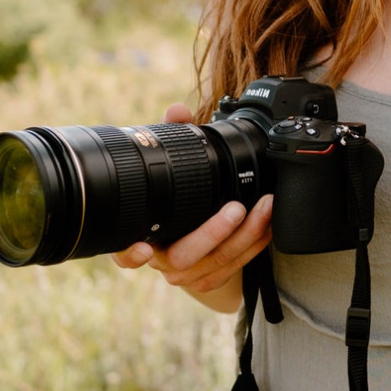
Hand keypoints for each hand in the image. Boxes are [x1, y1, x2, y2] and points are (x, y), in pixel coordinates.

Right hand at [111, 101, 273, 305]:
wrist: (188, 237)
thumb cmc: (174, 198)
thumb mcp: (170, 166)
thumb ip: (172, 136)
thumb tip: (177, 112)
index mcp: (141, 235)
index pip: (123, 252)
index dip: (129, 254)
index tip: (144, 248)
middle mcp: (160, 258)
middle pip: (182, 258)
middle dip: (212, 234)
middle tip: (236, 208)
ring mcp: (186, 273)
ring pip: (215, 263)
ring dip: (244, 236)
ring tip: (264, 207)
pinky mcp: (210, 278)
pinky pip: (234, 267)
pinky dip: (254, 246)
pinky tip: (267, 225)